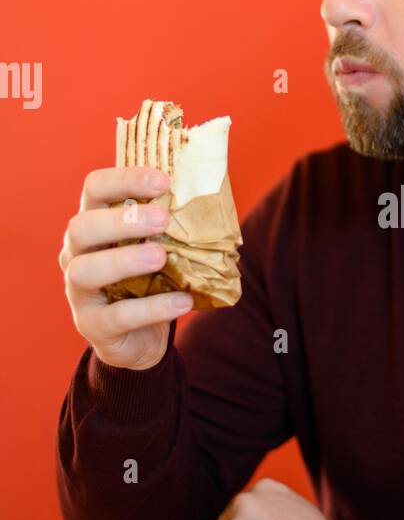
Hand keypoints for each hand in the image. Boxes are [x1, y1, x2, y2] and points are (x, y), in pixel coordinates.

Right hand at [59, 165, 194, 370]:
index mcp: (93, 224)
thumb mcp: (159, 248)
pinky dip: (152, 307)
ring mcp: (78, 292)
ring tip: (161, 257)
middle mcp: (76, 254)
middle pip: (81, 227)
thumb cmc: (149, 281)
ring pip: (85, 271)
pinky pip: (117, 315)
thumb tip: (210, 198)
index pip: (94, 189)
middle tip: (161, 219)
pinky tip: (182, 301)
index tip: (162, 181)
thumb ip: (171, 226)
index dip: (124, 180)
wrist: (139, 338)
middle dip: (121, 221)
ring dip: (125, 261)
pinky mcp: (92, 325)